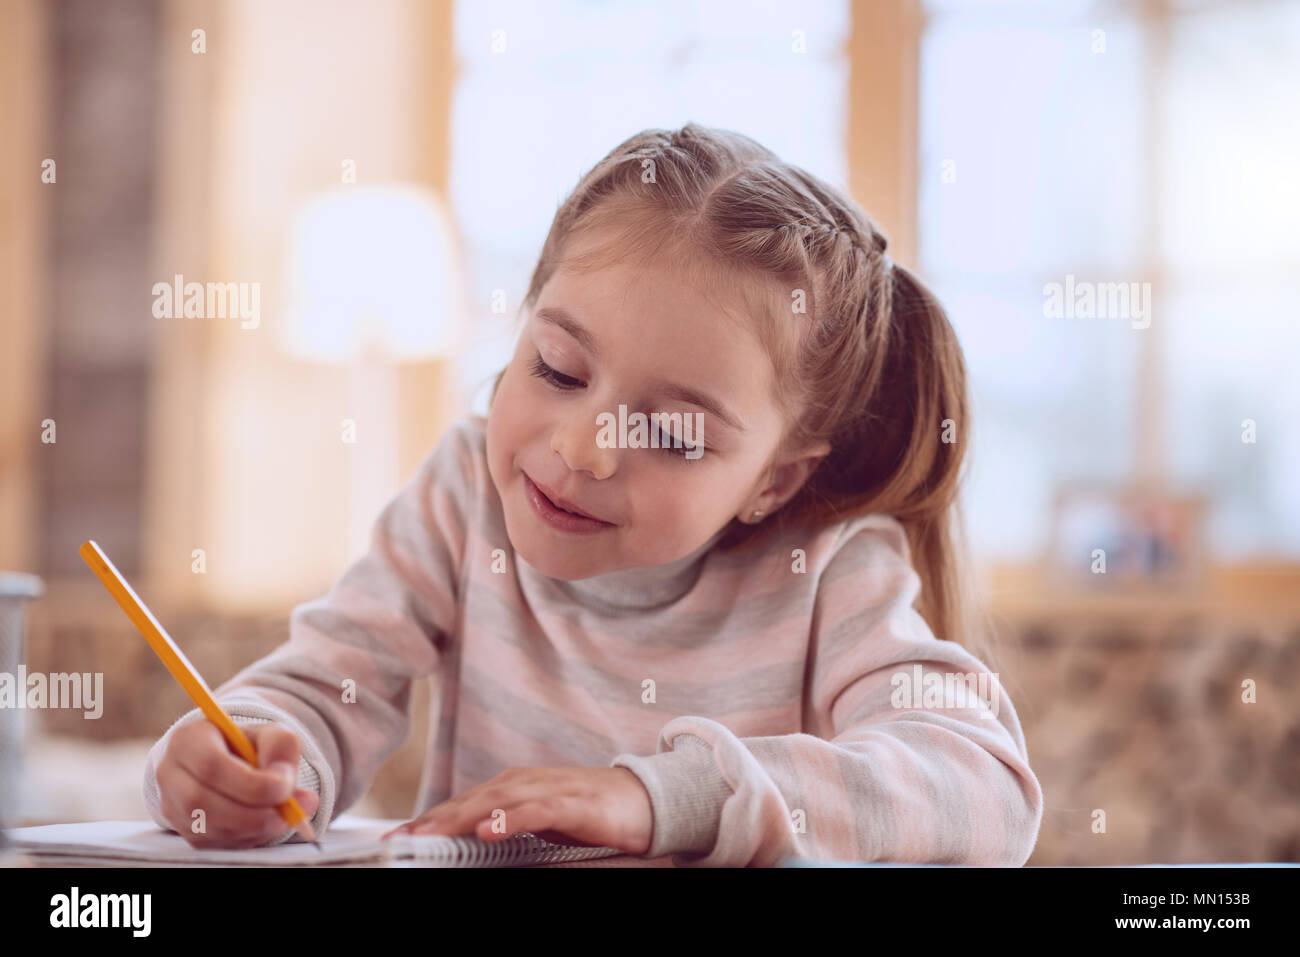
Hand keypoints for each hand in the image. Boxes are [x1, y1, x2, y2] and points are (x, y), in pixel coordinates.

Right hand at [155, 720, 319, 848]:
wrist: (229, 762)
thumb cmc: (249, 746)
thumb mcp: (270, 735)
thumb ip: (282, 750)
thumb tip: (286, 785)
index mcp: (189, 739)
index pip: (211, 765)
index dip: (249, 783)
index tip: (284, 788)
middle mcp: (170, 772)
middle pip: (201, 801)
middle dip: (249, 813)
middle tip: (284, 814)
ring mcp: (172, 804)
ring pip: (205, 827)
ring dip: (248, 829)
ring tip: (280, 819)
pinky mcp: (182, 830)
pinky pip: (211, 843)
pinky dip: (242, 839)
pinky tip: (263, 826)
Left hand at [380, 766, 653, 855]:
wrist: (643, 799)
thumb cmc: (589, 812)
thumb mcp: (538, 821)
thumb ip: (505, 824)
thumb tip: (469, 840)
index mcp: (512, 787)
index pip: (461, 804)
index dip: (428, 819)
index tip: (395, 838)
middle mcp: (524, 783)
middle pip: (469, 801)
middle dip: (432, 820)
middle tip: (398, 839)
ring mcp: (548, 789)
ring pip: (495, 802)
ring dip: (459, 818)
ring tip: (428, 836)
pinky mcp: (573, 803)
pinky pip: (536, 811)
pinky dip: (510, 819)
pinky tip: (487, 830)